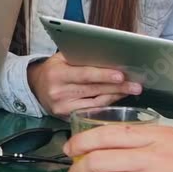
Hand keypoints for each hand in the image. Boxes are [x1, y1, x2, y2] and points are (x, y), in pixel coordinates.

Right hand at [27, 53, 141, 116]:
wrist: (36, 87)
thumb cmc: (55, 68)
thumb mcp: (62, 58)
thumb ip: (81, 56)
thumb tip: (110, 53)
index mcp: (56, 73)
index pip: (84, 74)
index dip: (103, 75)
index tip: (121, 75)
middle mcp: (58, 92)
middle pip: (94, 90)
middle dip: (117, 87)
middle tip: (136, 85)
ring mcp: (62, 107)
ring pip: (96, 102)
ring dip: (116, 96)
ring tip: (132, 90)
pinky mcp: (66, 118)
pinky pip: (92, 111)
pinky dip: (108, 104)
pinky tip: (119, 97)